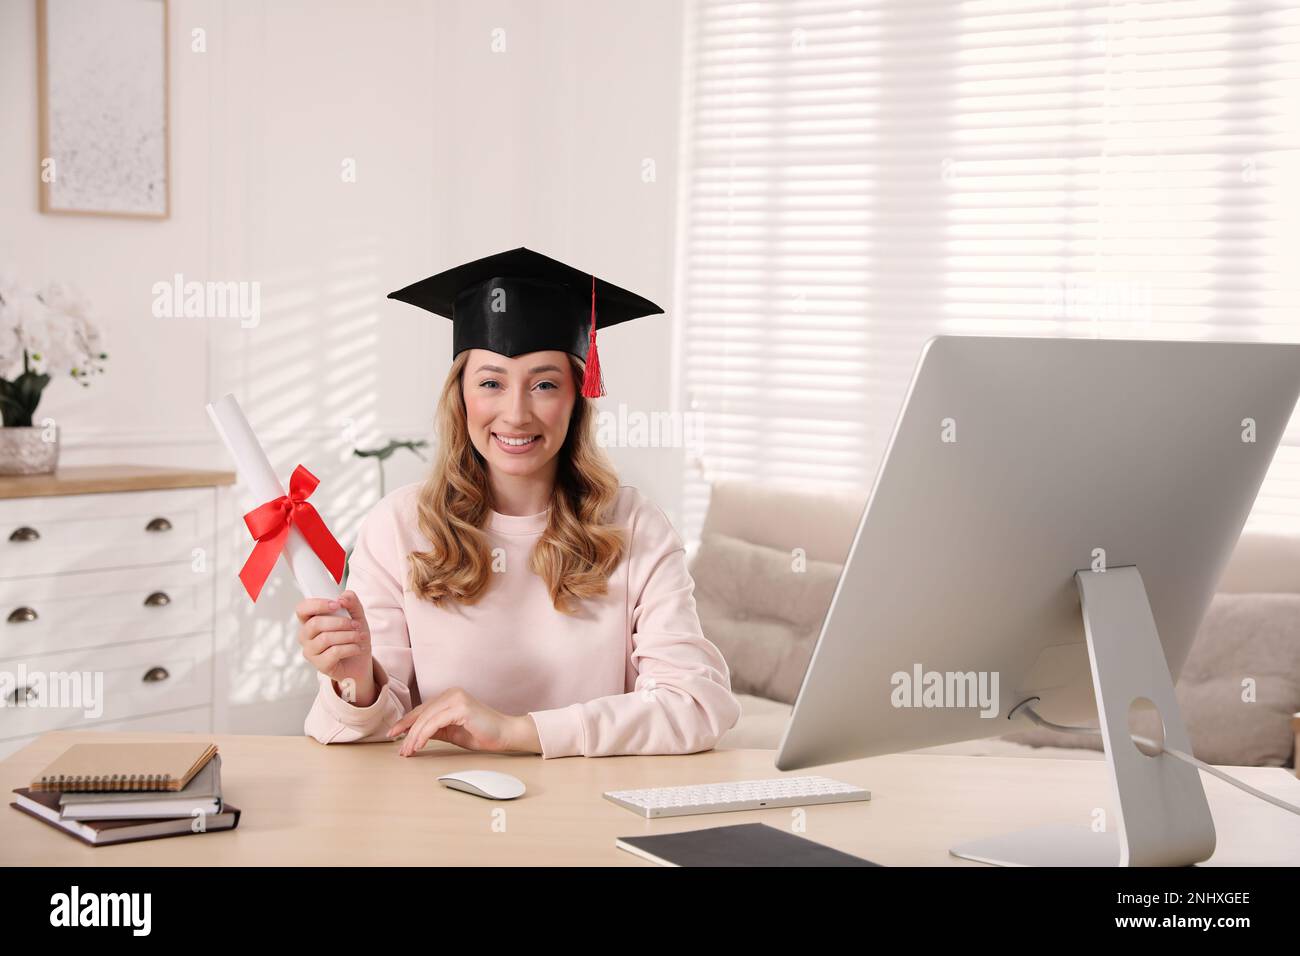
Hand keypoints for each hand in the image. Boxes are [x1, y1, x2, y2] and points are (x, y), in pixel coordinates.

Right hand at [295, 591, 372, 693]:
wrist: (360, 662)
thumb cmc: (353, 637)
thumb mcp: (357, 616)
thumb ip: (351, 603)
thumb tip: (343, 597)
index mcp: (310, 620)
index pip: (302, 609)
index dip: (317, 604)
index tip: (337, 604)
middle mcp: (306, 636)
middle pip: (315, 624)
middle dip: (340, 622)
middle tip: (357, 625)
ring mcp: (311, 652)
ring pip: (326, 638)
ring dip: (348, 636)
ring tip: (360, 636)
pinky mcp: (320, 665)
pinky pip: (334, 652)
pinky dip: (351, 648)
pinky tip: (358, 648)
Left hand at [386, 687, 539, 755]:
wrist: (505, 734)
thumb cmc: (482, 733)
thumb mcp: (452, 732)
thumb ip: (435, 729)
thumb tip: (413, 735)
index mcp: (449, 696)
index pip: (422, 710)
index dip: (406, 723)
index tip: (393, 735)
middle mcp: (451, 693)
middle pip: (422, 714)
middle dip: (408, 732)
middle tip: (401, 750)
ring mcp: (456, 698)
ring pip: (426, 718)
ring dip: (414, 736)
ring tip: (408, 751)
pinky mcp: (461, 707)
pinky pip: (436, 722)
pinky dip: (424, 735)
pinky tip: (419, 745)